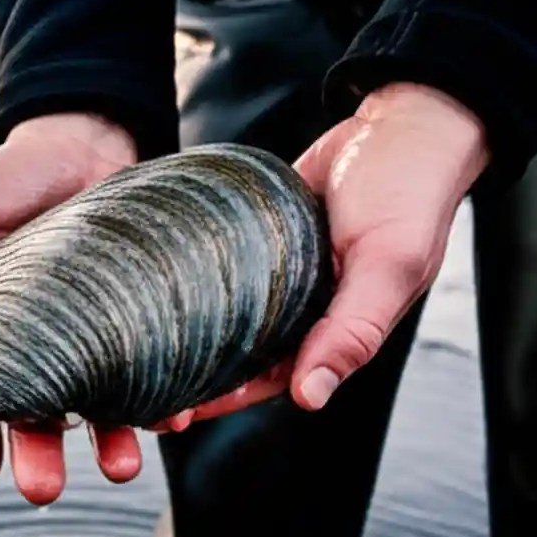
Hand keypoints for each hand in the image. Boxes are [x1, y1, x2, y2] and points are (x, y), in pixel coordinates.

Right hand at [0, 113, 144, 504]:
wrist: (87, 143)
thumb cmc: (10, 180)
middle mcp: (40, 354)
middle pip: (35, 423)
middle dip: (38, 461)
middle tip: (43, 492)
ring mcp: (93, 344)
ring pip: (98, 411)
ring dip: (106, 446)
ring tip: (120, 470)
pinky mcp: (142, 326)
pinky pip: (153, 375)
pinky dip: (162, 401)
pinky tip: (172, 416)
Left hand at [158, 82, 490, 430]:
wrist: (403, 123)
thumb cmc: (409, 196)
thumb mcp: (388, 265)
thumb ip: (352, 331)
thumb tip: (310, 398)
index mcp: (333, 331)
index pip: (265, 381)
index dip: (218, 401)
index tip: (167, 414)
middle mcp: (302, 309)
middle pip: (233, 354)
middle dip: (185, 373)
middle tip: (129, 383)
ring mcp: (279, 273)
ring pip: (222, 313)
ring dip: (180, 329)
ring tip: (127, 340)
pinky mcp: (261, 237)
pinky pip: (221, 265)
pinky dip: (189, 275)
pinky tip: (146, 280)